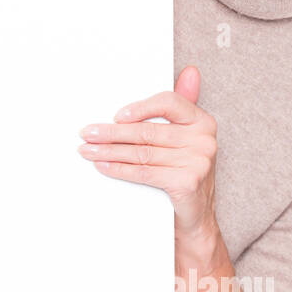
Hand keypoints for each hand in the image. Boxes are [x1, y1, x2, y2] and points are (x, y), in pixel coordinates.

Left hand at [78, 66, 218, 249]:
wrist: (196, 220)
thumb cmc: (184, 174)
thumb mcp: (185, 139)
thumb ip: (180, 108)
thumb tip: (190, 71)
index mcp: (203, 122)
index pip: (169, 102)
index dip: (140, 108)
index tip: (116, 116)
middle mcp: (204, 140)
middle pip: (148, 131)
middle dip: (111, 133)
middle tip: (87, 133)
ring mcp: (198, 162)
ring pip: (141, 152)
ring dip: (109, 151)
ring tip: (87, 150)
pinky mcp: (188, 183)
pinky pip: (144, 172)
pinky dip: (119, 169)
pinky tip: (102, 166)